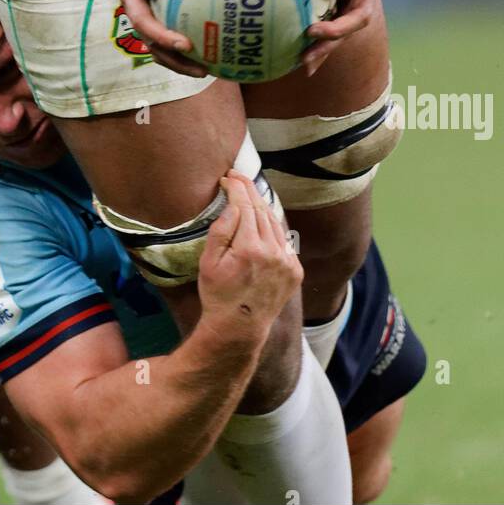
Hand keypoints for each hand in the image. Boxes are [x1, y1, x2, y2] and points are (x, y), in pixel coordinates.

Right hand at [102, 0, 208, 76]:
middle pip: (140, 20)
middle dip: (161, 36)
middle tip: (186, 43)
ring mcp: (137, 10)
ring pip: (149, 42)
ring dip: (173, 58)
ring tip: (203, 68)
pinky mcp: (147, 20)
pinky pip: (161, 45)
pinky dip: (181, 58)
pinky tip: (210, 64)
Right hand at [197, 172, 302, 336]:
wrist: (240, 327)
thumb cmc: (218, 295)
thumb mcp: (208, 263)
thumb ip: (221, 230)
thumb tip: (233, 204)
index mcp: (250, 248)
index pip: (245, 205)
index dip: (236, 187)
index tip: (228, 177)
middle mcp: (274, 253)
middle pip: (261, 209)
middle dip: (248, 191)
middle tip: (236, 178)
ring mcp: (288, 262)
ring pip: (275, 222)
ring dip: (261, 207)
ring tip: (248, 197)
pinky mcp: (295, 270)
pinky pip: (283, 239)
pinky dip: (272, 228)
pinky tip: (261, 222)